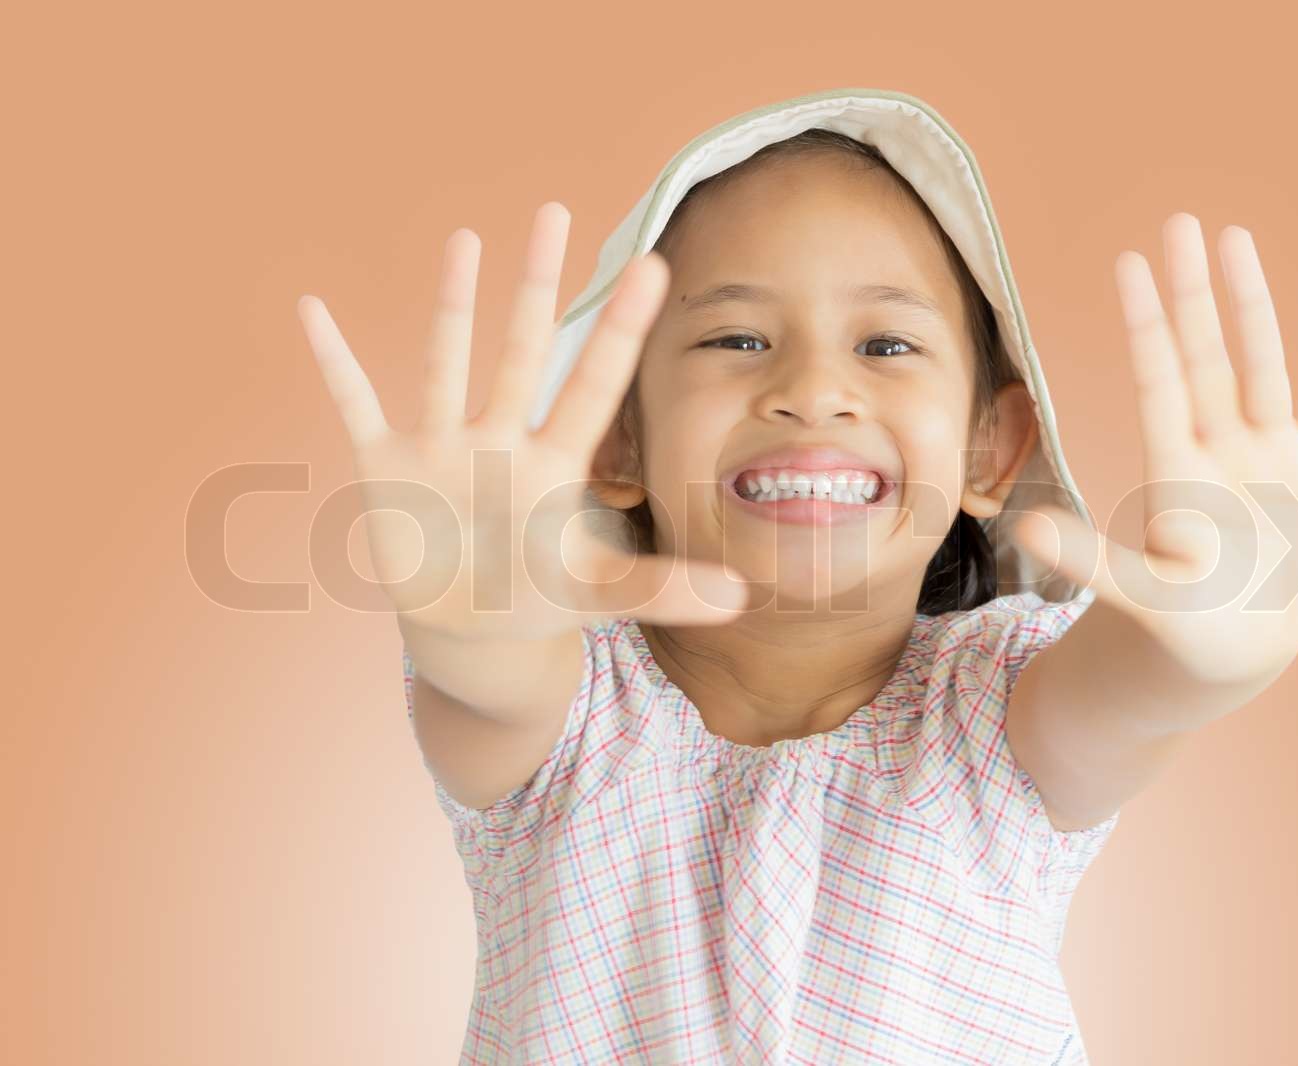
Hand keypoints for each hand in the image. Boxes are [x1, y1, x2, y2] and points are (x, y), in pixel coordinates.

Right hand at [297, 202, 749, 642]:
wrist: (470, 629)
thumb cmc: (539, 598)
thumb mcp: (601, 594)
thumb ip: (664, 588)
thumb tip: (742, 593)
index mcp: (555, 464)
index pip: (595, 384)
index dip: (620, 329)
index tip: (653, 265)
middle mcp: (501, 440)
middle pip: (523, 350)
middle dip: (537, 284)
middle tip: (556, 210)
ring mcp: (443, 447)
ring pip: (449, 361)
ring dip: (453, 304)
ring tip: (467, 239)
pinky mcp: (389, 465)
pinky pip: (356, 404)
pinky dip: (334, 362)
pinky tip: (314, 310)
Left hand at [1016, 213, 1297, 684]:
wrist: (1245, 652)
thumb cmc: (1184, 628)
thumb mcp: (1136, 592)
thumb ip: (1085, 558)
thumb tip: (1021, 529)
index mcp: (1176, 467)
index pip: (1159, 377)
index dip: (1147, 323)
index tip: (1129, 264)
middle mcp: (1221, 446)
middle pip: (1205, 354)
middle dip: (1193, 291)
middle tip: (1180, 224)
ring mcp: (1273, 452)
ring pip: (1262, 361)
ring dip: (1251, 304)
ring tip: (1234, 240)